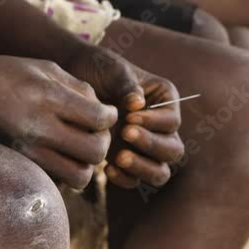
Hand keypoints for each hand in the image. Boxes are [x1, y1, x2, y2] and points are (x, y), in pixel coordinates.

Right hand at [0, 54, 117, 188]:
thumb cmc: (9, 73)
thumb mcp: (47, 68)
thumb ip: (80, 88)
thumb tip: (105, 112)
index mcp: (48, 97)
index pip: (100, 118)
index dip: (111, 117)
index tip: (106, 114)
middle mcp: (38, 127)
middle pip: (95, 152)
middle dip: (103, 144)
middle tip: (95, 134)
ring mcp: (27, 150)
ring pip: (79, 176)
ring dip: (86, 164)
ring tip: (79, 149)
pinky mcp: (19, 163)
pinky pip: (57, 179)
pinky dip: (65, 171)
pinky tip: (60, 154)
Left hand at [64, 46, 184, 188]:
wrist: (75, 79)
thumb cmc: (98, 68)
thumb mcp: (113, 70)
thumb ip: (126, 85)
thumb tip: (138, 104)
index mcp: (165, 101)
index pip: (171, 122)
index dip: (154, 123)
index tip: (129, 117)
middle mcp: (160, 127)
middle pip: (173, 150)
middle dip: (151, 146)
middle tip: (124, 134)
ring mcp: (145, 147)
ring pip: (160, 172)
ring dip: (142, 168)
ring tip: (118, 158)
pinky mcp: (128, 161)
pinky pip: (135, 180)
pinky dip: (125, 178)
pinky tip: (107, 168)